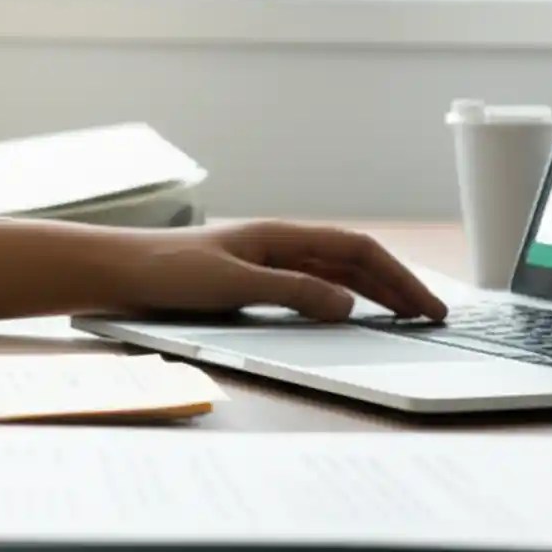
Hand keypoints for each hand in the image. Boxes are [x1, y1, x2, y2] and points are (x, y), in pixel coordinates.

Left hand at [119, 221, 447, 322]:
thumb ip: (292, 291)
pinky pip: (310, 286)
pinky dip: (340, 298)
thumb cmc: (168, 270)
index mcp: (279, 235)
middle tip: (430, 316)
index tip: (424, 304)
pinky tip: (350, 314)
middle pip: (352, 260)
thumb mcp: (234, 283)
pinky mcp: (252, 280)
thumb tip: (347, 304)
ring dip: (372, 292)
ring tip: (404, 316)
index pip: (355, 248)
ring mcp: (266, 261)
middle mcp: (278, 244)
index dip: (395, 275)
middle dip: (395, 286)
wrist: (121, 271)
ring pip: (334, 273)